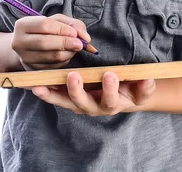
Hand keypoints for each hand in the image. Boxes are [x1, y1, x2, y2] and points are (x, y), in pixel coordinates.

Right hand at [11, 14, 90, 70]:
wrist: (28, 46)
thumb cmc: (44, 30)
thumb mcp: (56, 21)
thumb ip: (72, 24)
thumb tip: (85, 37)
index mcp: (22, 25)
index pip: (44, 25)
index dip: (62, 29)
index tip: (74, 32)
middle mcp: (19, 42)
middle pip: (45, 42)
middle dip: (66, 43)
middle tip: (80, 43)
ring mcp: (25, 58)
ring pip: (51, 56)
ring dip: (68, 52)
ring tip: (75, 48)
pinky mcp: (33, 70)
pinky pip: (53, 66)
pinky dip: (64, 60)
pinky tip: (67, 54)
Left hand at [30, 71, 156, 115]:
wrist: (125, 97)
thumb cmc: (133, 90)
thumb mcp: (142, 89)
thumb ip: (145, 86)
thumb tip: (148, 79)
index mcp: (113, 103)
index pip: (111, 98)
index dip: (110, 88)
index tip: (110, 74)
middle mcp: (94, 107)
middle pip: (83, 103)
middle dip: (77, 90)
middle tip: (73, 76)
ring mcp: (80, 104)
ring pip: (65, 102)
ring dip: (51, 94)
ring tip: (39, 87)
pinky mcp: (70, 99)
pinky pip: (56, 97)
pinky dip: (45, 91)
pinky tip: (33, 85)